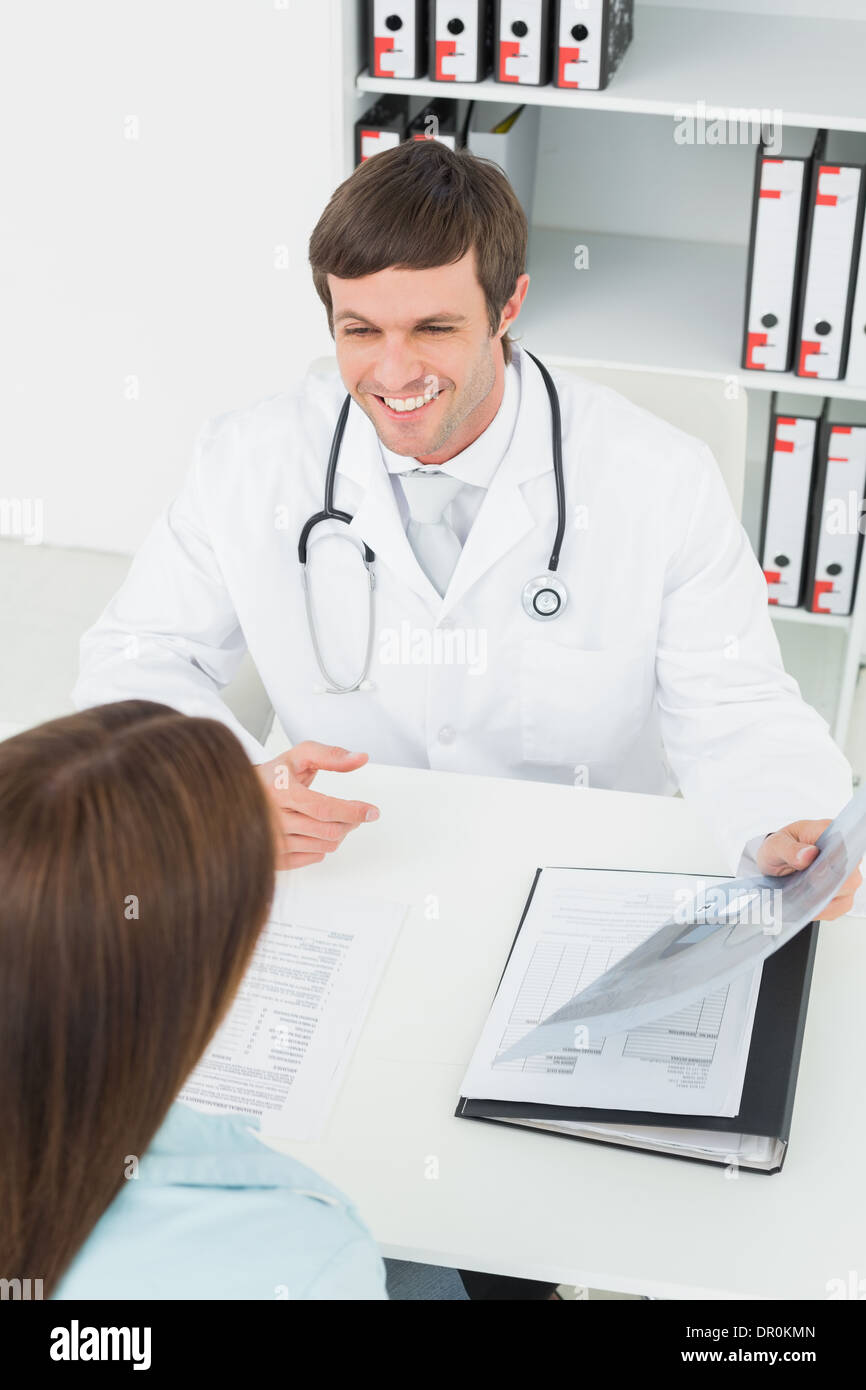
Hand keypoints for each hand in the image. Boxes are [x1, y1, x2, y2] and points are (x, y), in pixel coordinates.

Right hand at [256, 742, 378, 869]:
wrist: (243, 795)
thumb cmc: (275, 776)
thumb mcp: (301, 756)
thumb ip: (332, 755)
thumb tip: (361, 758)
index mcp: (280, 791)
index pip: (324, 808)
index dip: (352, 811)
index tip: (372, 812)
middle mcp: (273, 819)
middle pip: (328, 831)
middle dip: (350, 821)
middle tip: (355, 812)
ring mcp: (272, 842)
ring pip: (325, 846)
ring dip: (339, 833)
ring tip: (334, 819)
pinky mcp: (275, 858)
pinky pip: (314, 858)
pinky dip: (323, 846)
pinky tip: (317, 831)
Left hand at [756, 819, 861, 920]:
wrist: (774, 862)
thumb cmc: (777, 849)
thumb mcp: (774, 846)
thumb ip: (789, 849)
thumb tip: (808, 854)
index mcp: (827, 832)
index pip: (843, 848)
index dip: (830, 865)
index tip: (812, 876)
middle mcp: (842, 852)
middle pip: (849, 875)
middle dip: (824, 887)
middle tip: (801, 890)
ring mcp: (845, 873)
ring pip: (846, 893)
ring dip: (822, 901)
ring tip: (800, 899)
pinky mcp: (842, 891)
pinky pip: (841, 905)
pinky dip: (823, 910)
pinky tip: (806, 906)